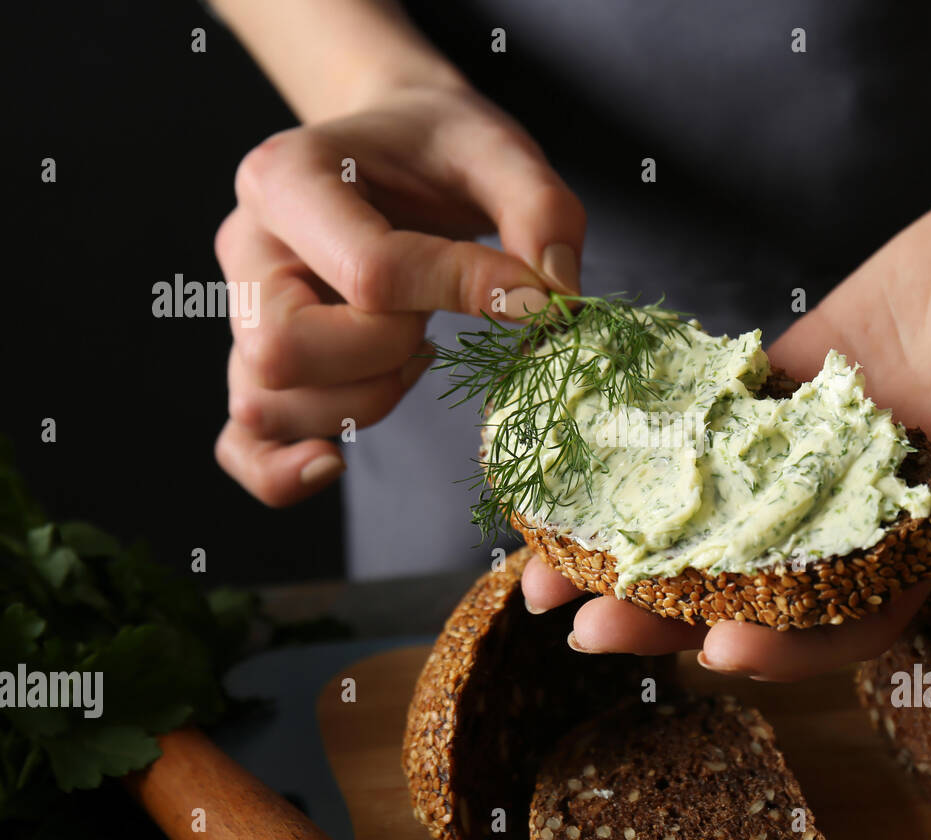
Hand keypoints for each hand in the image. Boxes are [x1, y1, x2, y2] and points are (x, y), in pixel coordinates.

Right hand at [214, 82, 585, 505]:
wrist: (393, 144)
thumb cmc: (441, 146)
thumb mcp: (500, 150)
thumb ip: (540, 212)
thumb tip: (554, 303)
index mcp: (287, 174)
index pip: (370, 272)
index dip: (462, 294)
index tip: (528, 294)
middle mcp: (247, 245)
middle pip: (286, 348)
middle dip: (385, 355)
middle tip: (430, 322)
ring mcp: (244, 309)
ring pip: (269, 402)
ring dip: (363, 400)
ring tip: (411, 349)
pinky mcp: (258, 360)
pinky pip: (242, 443)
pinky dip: (282, 470)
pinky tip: (336, 461)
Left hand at [523, 166, 930, 678]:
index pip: (861, 606)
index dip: (795, 643)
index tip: (721, 653)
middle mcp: (862, 494)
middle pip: (765, 578)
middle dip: (679, 612)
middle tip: (593, 631)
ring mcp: (813, 440)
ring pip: (719, 509)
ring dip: (639, 541)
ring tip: (550, 564)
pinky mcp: (782, 380)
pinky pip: (708, 419)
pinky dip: (649, 443)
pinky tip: (583, 459)